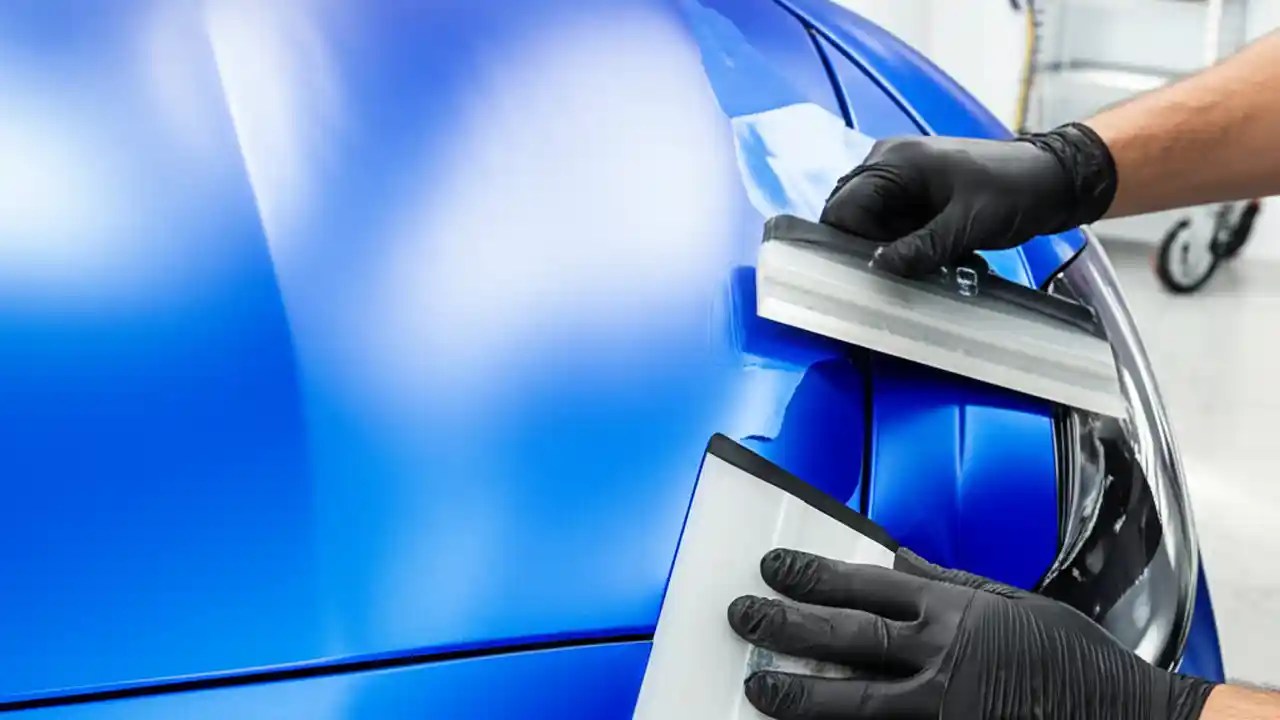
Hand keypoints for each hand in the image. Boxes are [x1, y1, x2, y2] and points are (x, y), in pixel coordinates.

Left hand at [727, 547, 1214, 719]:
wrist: (1124, 717)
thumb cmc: (1074, 660)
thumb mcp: (1015, 602)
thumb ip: (949, 582)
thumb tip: (897, 562)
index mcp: (956, 610)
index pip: (866, 585)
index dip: (813, 575)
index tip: (775, 568)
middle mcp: (944, 655)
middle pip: (848, 637)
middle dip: (789, 625)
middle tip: (744, 617)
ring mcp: (945, 706)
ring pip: (856, 698)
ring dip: (803, 693)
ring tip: (759, 688)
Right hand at [819, 123, 1116, 276]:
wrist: (1055, 178)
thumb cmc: (1014, 192)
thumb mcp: (966, 225)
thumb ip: (919, 248)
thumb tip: (878, 268)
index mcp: (895, 161)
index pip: (843, 207)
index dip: (846, 243)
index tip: (864, 274)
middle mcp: (890, 163)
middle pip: (853, 215)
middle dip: (867, 247)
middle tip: (893, 274)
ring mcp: (905, 176)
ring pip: (874, 223)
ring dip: (890, 248)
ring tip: (917, 266)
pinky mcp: (920, 191)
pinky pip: (896, 222)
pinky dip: (906, 243)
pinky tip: (929, 256)